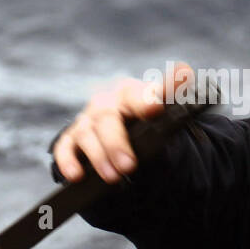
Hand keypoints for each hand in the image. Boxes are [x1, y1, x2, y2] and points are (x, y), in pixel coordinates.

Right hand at [53, 61, 194, 183]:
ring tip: (112, 177)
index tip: (155, 108)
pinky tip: (76, 175)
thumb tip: (184, 71)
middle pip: (106, 118)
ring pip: (86, 134)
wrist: (129, 136)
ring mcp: (86, 121)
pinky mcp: (72, 140)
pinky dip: (68, 161)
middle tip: (128, 165)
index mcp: (130, 93)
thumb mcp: (162, 111)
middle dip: (116, 143)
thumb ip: (172, 94)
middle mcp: (105, 104)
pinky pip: (65, 148)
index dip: (145, 101)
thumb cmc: (146, 122)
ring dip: (98, 157)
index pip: (136, 95)